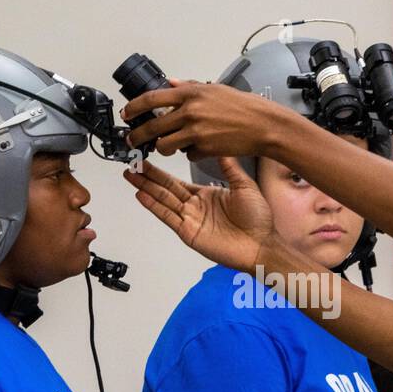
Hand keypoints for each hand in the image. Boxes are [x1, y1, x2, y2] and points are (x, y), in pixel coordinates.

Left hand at [122, 79, 290, 159]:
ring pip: (164, 145)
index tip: (127, 113)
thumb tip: (171, 84)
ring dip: (162, 147)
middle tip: (133, 139)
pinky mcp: (204, 147)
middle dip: (138, 136)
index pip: (152, 98)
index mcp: (190, 93)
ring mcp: (196, 130)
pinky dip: (189, 152)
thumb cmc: (243, 107)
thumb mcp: (214, 89)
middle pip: (152, 126)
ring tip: (167, 146)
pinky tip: (199, 146)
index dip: (135, 107)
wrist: (262, 124)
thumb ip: (189, 87)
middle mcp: (190, 111)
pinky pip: (186, 154)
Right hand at [124, 156, 275, 273]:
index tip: (149, 159)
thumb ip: (229, 167)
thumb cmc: (258, 220)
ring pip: (163, 200)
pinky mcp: (188, 232)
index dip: (161, 172)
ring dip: (145, 188)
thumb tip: (223, 147)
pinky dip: (154, 206)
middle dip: (147, 177)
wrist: (261, 244)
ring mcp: (190, 219)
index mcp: (206, 195)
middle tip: (132, 164)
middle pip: (165, 189)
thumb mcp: (244, 185)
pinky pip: (168, 217)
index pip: (177, 181)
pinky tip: (141, 195)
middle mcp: (195, 207)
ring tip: (131, 176)